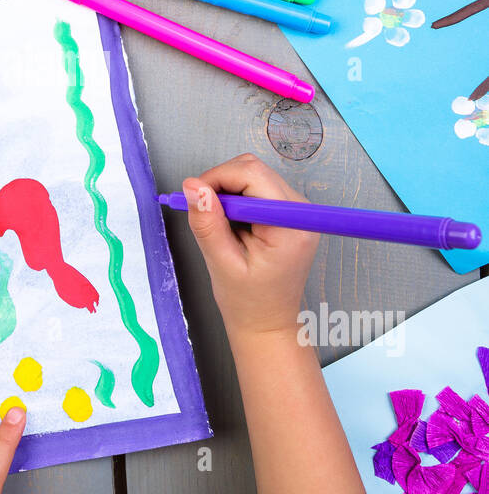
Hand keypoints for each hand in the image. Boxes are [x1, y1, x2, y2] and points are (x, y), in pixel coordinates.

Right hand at [183, 154, 318, 342]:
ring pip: (254, 175)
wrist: (268, 323)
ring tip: (221, 225)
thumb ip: (207, 223)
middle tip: (204, 213)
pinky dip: (237, 198)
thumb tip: (192, 186)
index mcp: (289, 226)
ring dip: (229, 192)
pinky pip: (258, 188)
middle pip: (254, 170)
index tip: (195, 197)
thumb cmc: (248, 302)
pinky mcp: (290, 212)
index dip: (218, 178)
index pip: (252, 175)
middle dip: (221, 183)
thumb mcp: (221, 263)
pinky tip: (232, 224)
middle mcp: (301, 212)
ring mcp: (298, 210)